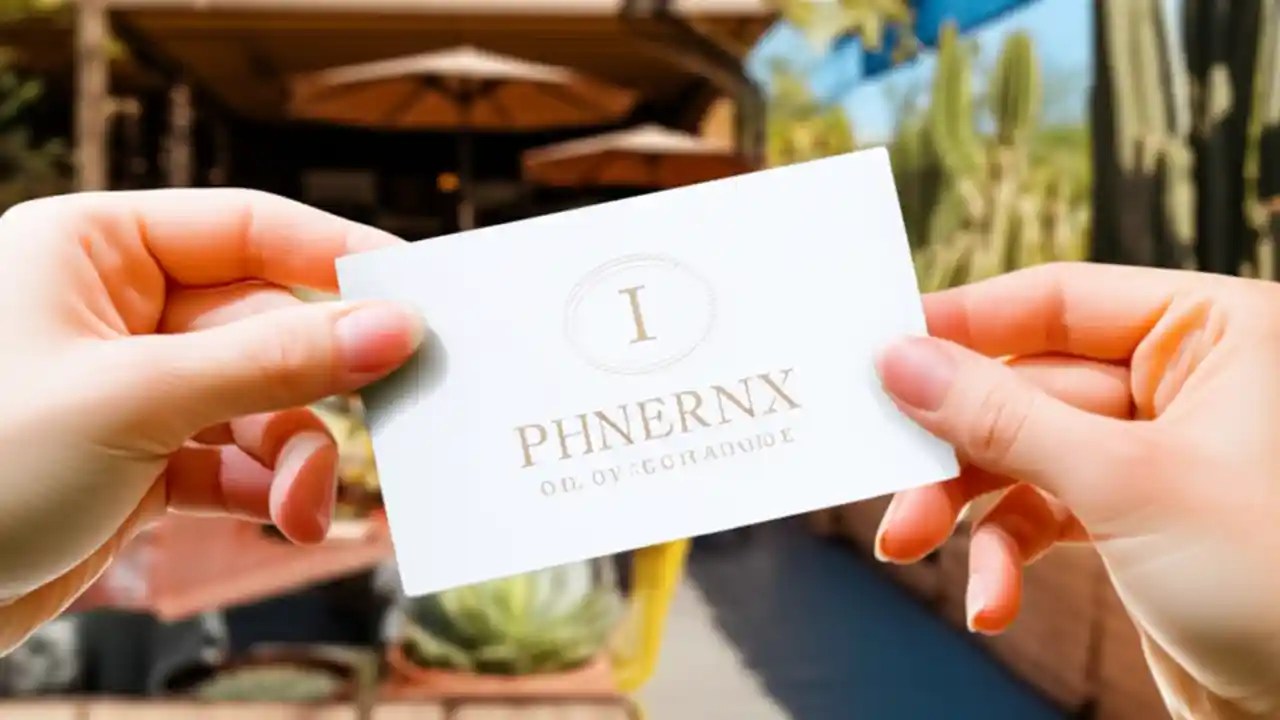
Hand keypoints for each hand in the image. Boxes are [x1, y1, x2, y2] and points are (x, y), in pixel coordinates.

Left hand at [0, 189, 422, 651]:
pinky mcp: (139, 459)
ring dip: (296, 455)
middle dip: (315, 392)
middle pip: (267, 326)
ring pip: (259, 401)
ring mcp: (132, 388)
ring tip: (306, 510)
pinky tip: (285, 518)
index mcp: (95, 250)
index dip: (338, 259)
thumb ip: (276, 361)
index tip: (418, 297)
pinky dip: (265, 487)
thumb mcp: (138, 400)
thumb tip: (395, 326)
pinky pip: (233, 457)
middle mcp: (117, 309)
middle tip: (393, 421)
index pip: (249, 227)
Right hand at [874, 262, 1279, 718]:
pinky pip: (1043, 514)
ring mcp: (1156, 454)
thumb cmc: (1279, 585)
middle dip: (955, 449)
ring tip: (910, 542)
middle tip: (887, 470)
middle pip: (1025, 387)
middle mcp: (1186, 384)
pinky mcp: (1134, 520)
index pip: (1061, 300)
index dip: (965, 324)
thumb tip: (905, 362)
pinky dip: (1007, 554)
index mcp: (1217, 334)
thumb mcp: (1127, 484)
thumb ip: (1004, 416)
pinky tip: (993, 599)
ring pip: (1023, 456)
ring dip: (966, 509)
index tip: (885, 349)